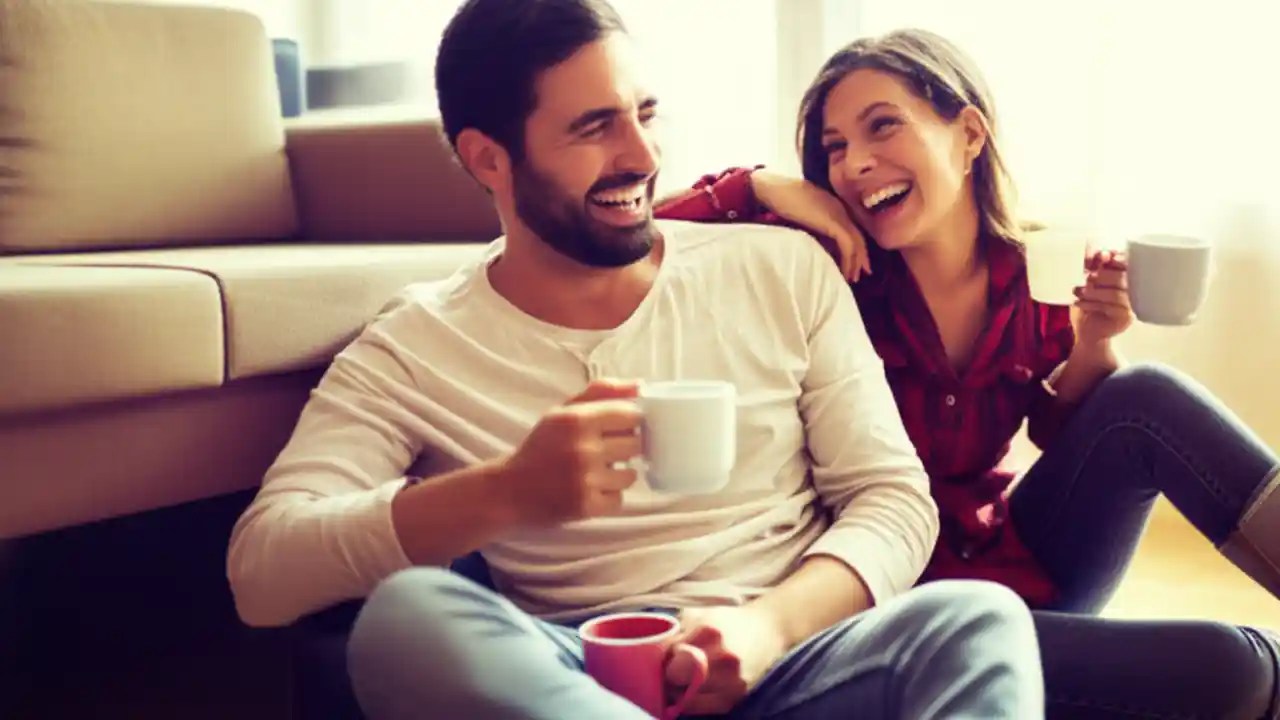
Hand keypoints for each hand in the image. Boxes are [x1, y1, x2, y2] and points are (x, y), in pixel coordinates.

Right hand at [495, 379, 641, 524]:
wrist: (509, 490)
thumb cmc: (541, 448)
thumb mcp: (563, 413)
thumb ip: (600, 394)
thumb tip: (639, 385)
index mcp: (577, 419)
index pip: (631, 414)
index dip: (629, 422)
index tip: (619, 428)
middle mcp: (583, 448)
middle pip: (636, 444)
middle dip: (624, 448)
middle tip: (605, 452)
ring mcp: (586, 479)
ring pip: (631, 475)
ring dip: (618, 475)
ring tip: (597, 473)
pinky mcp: (586, 506)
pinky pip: (619, 499)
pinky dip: (608, 497)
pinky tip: (590, 490)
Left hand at [664, 605, 787, 714]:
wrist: (768, 630)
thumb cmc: (727, 621)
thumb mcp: (699, 616)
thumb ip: (674, 632)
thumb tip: (648, 651)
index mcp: (710, 632)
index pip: (668, 656)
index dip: (660, 659)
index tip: (661, 657)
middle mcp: (723, 659)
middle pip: (675, 680)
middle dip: (666, 676)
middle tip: (668, 670)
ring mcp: (732, 682)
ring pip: (685, 699)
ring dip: (677, 691)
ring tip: (680, 679)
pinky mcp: (735, 698)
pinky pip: (701, 708)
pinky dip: (691, 701)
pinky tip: (692, 689)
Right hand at [750, 169, 871, 281]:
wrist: (775, 189)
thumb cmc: (782, 199)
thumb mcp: (803, 214)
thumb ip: (814, 224)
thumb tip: (818, 240)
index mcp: (834, 206)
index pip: (851, 229)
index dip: (856, 247)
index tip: (856, 263)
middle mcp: (840, 210)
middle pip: (858, 236)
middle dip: (861, 257)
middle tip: (861, 274)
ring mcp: (838, 215)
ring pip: (856, 242)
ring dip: (855, 262)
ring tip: (851, 278)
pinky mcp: (833, 222)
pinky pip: (848, 244)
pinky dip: (848, 260)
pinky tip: (844, 271)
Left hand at [1071, 249, 1133, 347]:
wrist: (1086, 330)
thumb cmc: (1087, 303)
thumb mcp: (1085, 280)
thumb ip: (1091, 265)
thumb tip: (1099, 253)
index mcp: (1124, 276)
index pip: (1128, 262)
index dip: (1118, 257)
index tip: (1103, 256)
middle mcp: (1132, 289)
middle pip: (1122, 277)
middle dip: (1102, 275)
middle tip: (1087, 277)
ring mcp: (1131, 304)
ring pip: (1116, 293)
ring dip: (1094, 291)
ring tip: (1078, 291)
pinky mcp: (1126, 318)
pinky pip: (1111, 308)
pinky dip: (1091, 304)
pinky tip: (1078, 303)